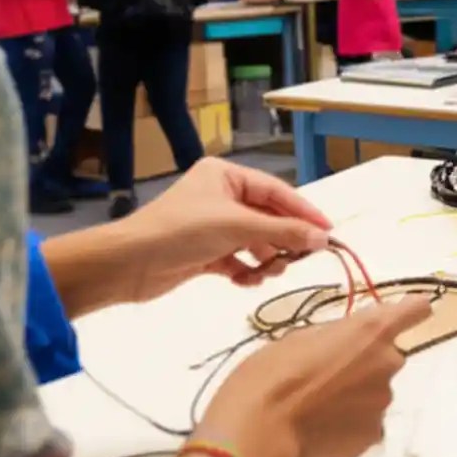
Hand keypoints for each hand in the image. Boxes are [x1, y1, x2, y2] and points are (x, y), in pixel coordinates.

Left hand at [117, 157, 331, 302]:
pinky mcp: (203, 252)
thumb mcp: (238, 226)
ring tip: (267, 274)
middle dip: (282, 240)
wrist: (127, 264)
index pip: (277, 192)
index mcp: (226, 176)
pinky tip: (246, 281)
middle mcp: (220, 196)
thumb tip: (323, 239)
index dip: (304, 212)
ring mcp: (212, 225)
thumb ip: (284, 232)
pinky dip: (245, 270)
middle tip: (300, 259)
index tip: (328, 233)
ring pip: (255, 241)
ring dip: (265, 259)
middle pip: (267, 217)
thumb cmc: (183, 231)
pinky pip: (238, 259)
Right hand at [198, 298, 432, 456]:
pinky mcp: (374, 433)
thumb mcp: (304, 336)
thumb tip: (349, 342)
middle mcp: (388, 361)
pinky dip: (351, 424)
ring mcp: (384, 400)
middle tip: (330, 375)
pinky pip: (368, 423)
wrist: (261, 426)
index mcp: (372, 329)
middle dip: (366, 363)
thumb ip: (339, 335)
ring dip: (357, 395)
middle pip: (388, 357)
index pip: (416, 310)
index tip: (406, 314)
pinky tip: (323, 427)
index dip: (410, 311)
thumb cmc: (273, 371)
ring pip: (376, 392)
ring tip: (318, 405)